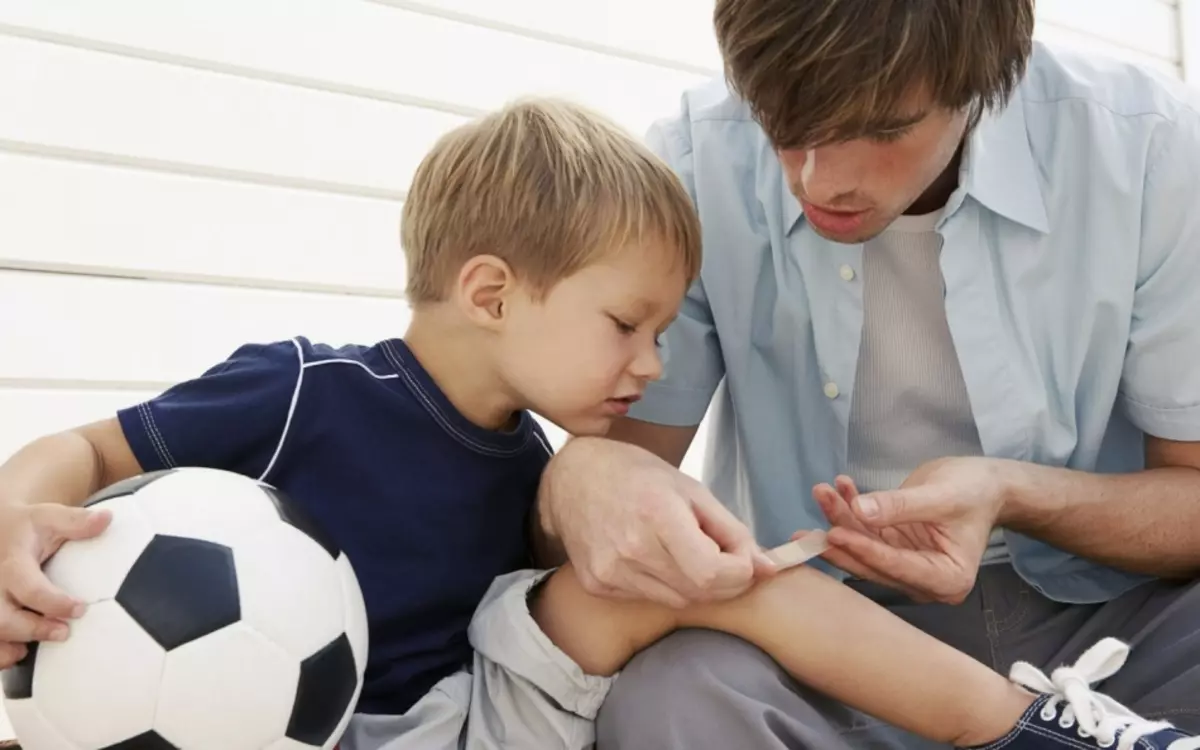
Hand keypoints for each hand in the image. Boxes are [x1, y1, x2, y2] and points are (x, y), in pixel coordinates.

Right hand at [0, 503, 110, 666]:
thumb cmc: (25, 528)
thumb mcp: (48, 518)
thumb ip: (75, 521)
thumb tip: (107, 518)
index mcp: (11, 562)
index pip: (29, 587)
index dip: (54, 603)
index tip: (81, 609)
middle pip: (3, 617)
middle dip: (32, 629)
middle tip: (63, 632)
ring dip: (11, 644)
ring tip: (33, 649)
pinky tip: (17, 653)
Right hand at [540, 439, 775, 607]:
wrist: (572, 478)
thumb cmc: (637, 475)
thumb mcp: (691, 490)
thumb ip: (732, 531)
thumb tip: (769, 568)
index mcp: (657, 514)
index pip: (713, 573)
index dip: (739, 573)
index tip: (744, 559)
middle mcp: (630, 548)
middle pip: (698, 592)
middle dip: (724, 581)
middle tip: (724, 559)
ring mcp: (609, 570)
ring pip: (676, 600)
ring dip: (695, 585)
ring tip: (687, 553)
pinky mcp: (596, 585)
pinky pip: (648, 598)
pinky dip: (664, 585)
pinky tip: (655, 558)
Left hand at [812, 457, 1013, 603]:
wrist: (985, 484)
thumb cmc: (974, 491)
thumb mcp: (941, 496)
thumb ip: (900, 506)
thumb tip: (859, 510)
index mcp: (946, 579)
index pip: (896, 566)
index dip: (863, 549)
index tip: (833, 534)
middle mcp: (923, 581)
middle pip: (872, 563)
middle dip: (840, 539)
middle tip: (804, 530)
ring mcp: (906, 565)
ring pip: (863, 546)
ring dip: (840, 519)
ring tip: (822, 491)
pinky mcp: (894, 548)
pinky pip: (866, 531)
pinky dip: (850, 510)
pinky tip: (839, 487)